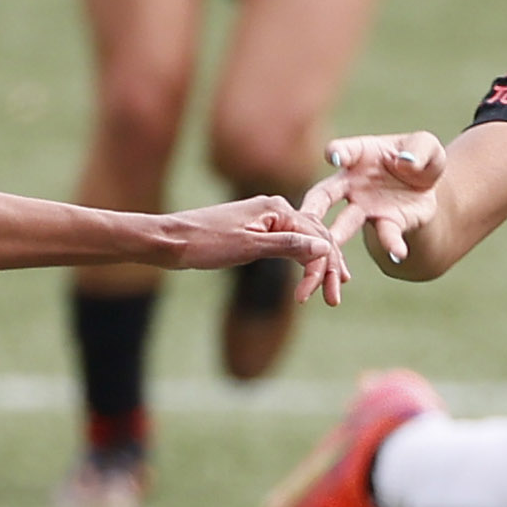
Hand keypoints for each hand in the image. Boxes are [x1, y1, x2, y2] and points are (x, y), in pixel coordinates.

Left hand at [166, 195, 352, 305]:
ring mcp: (265, 218)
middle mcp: (275, 209)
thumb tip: (323, 247)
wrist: (170, 239)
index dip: (321, 269)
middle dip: (328, 267)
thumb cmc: (205, 243)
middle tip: (336, 297)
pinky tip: (308, 272)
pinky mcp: (255, 229)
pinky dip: (299, 259)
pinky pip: (287, 242)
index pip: (315, 239)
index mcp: (277, 209)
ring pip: (303, 241)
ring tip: (332, 287)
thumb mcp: (249, 247)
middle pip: (315, 238)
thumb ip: (288, 246)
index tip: (317, 297)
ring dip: (317, 265)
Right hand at [301, 133, 448, 269]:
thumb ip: (420, 149)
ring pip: (344, 223)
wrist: (428, 187)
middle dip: (313, 206)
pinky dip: (390, 244)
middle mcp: (353, 183)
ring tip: (330, 249)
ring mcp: (365, 207)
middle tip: (301, 218)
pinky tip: (398, 253)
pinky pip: (385, 235)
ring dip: (337, 235)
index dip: (338, 153)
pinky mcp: (385, 224)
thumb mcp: (426, 145)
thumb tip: (407, 163)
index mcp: (360, 154)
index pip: (343, 151)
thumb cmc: (418, 158)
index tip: (335, 158)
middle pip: (325, 194)